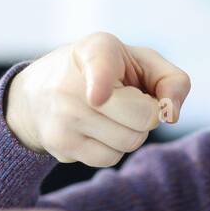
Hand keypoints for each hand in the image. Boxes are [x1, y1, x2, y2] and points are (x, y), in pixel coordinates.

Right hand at [5, 32, 191, 166]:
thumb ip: (171, 79)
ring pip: (129, 142)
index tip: (97, 97)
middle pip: (142, 118)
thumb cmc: (107, 74)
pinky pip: (110, 158)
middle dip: (147, 114)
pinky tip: (97, 130)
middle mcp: (72, 84)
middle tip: (130, 101)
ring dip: (131, 133)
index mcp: (94, 51)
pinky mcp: (61, 146)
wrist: (38, 95)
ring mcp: (64, 118)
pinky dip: (113, 148)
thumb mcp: (139, 61)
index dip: (102, 83)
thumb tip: (171, 115)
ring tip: (112, 115)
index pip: (100, 67)